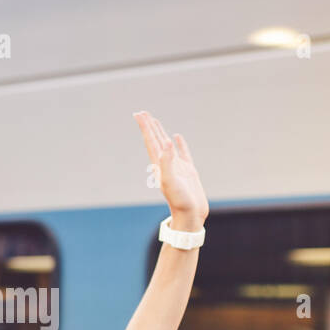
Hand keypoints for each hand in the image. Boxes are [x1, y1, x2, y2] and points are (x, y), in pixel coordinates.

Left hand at [134, 110, 207, 228]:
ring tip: (155, 121)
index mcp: (159, 165)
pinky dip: (180, 144)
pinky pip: (183, 153)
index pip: (151, 141)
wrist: (191, 216)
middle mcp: (166, 164)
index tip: (139, 113)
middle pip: (155, 140)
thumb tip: (166, 142)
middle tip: (142, 112)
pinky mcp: (188, 172)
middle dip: (149, 126)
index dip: (145, 127)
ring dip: (160, 133)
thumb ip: (167, 162)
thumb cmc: (180, 201)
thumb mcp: (171, 181)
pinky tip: (177, 137)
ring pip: (167, 145)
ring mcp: (177, 167)